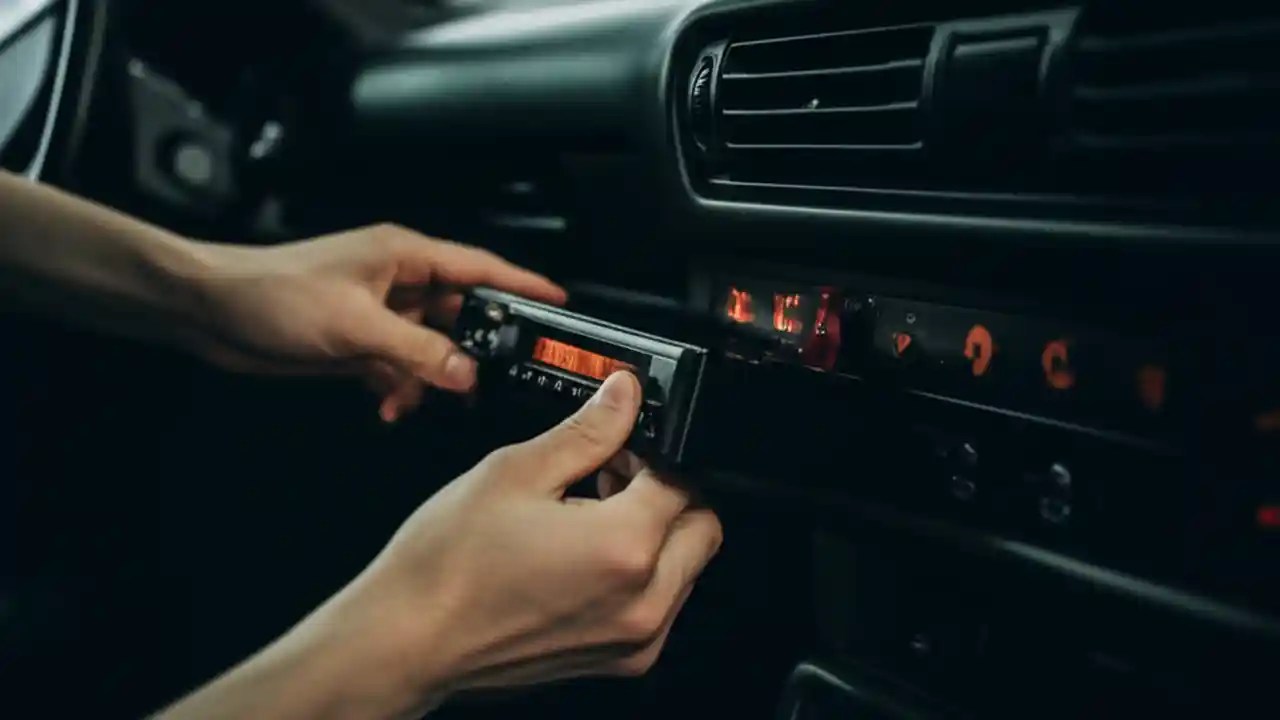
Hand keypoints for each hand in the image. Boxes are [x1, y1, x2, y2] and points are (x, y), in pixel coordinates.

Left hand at [190, 223, 564, 420]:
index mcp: (403, 256)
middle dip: (474, 348)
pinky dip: (400, 388)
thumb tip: (465, 371)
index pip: (479, 269)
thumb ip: (418, 350)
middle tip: (495, 376)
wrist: (211, 312)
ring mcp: (377, 312)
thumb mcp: (356, 325)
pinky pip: (399, 367)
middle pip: (459, 314)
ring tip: (429, 397)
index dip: (522, 286)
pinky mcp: (357, 341)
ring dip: (431, 376)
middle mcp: (395, 281)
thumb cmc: (272, 294)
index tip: (558, 304)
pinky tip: (391, 405)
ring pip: (430, 347)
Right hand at [315, 372, 722, 713]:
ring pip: (686, 568)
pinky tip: (587, 555)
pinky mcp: (620, 659)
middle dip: (669, 493)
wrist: (407, 640)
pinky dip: (642, 575)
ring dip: (658, 534)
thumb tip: (624, 394)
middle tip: (614, 472)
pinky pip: (661, 605)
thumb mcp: (515, 472)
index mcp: (625, 546)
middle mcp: (643, 600)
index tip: (623, 440)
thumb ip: (587, 431)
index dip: (654, 449)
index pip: (683, 479)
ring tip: (592, 513)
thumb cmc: (446, 566)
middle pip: (700, 527)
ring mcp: (635, 638)